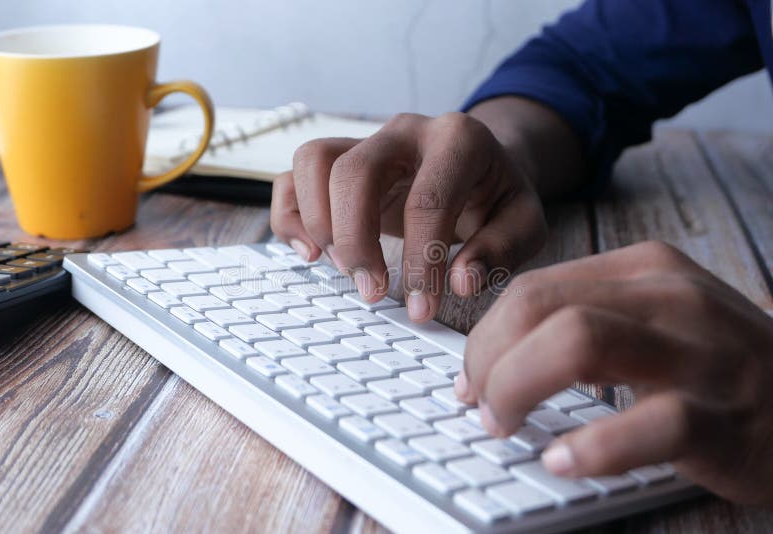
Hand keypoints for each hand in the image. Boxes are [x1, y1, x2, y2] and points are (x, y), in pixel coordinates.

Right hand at [270, 112, 546, 321]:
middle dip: (357, 241)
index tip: (421, 308)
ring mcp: (366, 139)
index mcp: (459, 139)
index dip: (420, 262)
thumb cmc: (497, 196)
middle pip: (355, 172)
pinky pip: (294, 175)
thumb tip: (460, 282)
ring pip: (315, 161)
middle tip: (370, 292)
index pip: (427, 201)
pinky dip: (290, 215)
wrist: (481, 165)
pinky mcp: (340, 160)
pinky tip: (310, 252)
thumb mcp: (524, 222)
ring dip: (318, 223)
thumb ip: (500, 250)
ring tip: (341, 268)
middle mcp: (405, 131)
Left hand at [457, 241, 772, 503]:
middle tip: (482, 406)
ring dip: (518, 388)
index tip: (471, 377)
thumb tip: (492, 358)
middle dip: (489, 360)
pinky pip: (649, 425)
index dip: (485, 336)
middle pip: (540, 308)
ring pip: (578, 343)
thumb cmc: (717, 364)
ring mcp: (703, 355)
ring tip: (506, 426)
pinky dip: (593, 447)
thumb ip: (581, 323)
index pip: (533, 288)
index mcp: (646, 269)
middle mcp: (672, 298)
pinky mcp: (726, 419)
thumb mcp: (654, 320)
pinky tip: (562, 460)